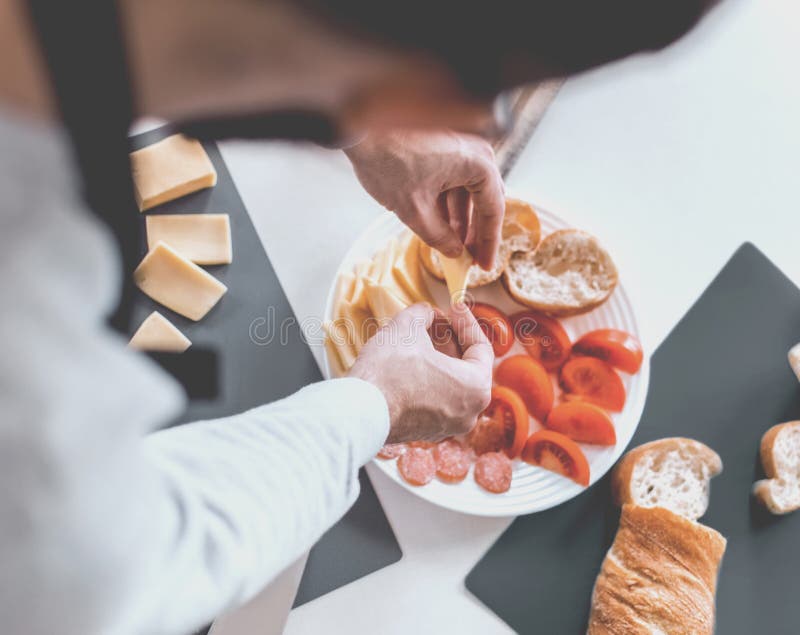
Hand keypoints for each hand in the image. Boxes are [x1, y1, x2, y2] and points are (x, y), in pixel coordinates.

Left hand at [345, 130, 504, 269]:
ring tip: (452, 244)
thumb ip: (439, 236)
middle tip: (470, 257)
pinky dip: (448, 202)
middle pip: (484, 199)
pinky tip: (439, 223)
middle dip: (475, 231)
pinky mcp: (442, 146)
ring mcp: (459, 146)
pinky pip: (453, 179)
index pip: (493, 210)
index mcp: (477, 164)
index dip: (488, 242)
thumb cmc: (386, 158)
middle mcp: (475, 151)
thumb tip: (453, 251)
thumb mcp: (414, 210)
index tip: (484, 263)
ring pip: (467, 191)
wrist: (358, 128)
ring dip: (460, 218)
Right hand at [349, 303, 492, 443]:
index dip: (466, 322)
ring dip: (438, 357)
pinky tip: (410, 360)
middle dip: (450, 339)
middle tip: (435, 320)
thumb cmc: (388, 373)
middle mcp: (469, 412)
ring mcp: (448, 425)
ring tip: (420, 337)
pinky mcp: (427, 431)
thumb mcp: (407, 327)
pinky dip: (429, 378)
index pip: (481, 346)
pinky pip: (436, 398)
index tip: (454, 307)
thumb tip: (426, 313)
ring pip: (451, 383)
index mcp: (475, 387)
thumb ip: (424, 313)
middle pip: (467, 366)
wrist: (360, 411)